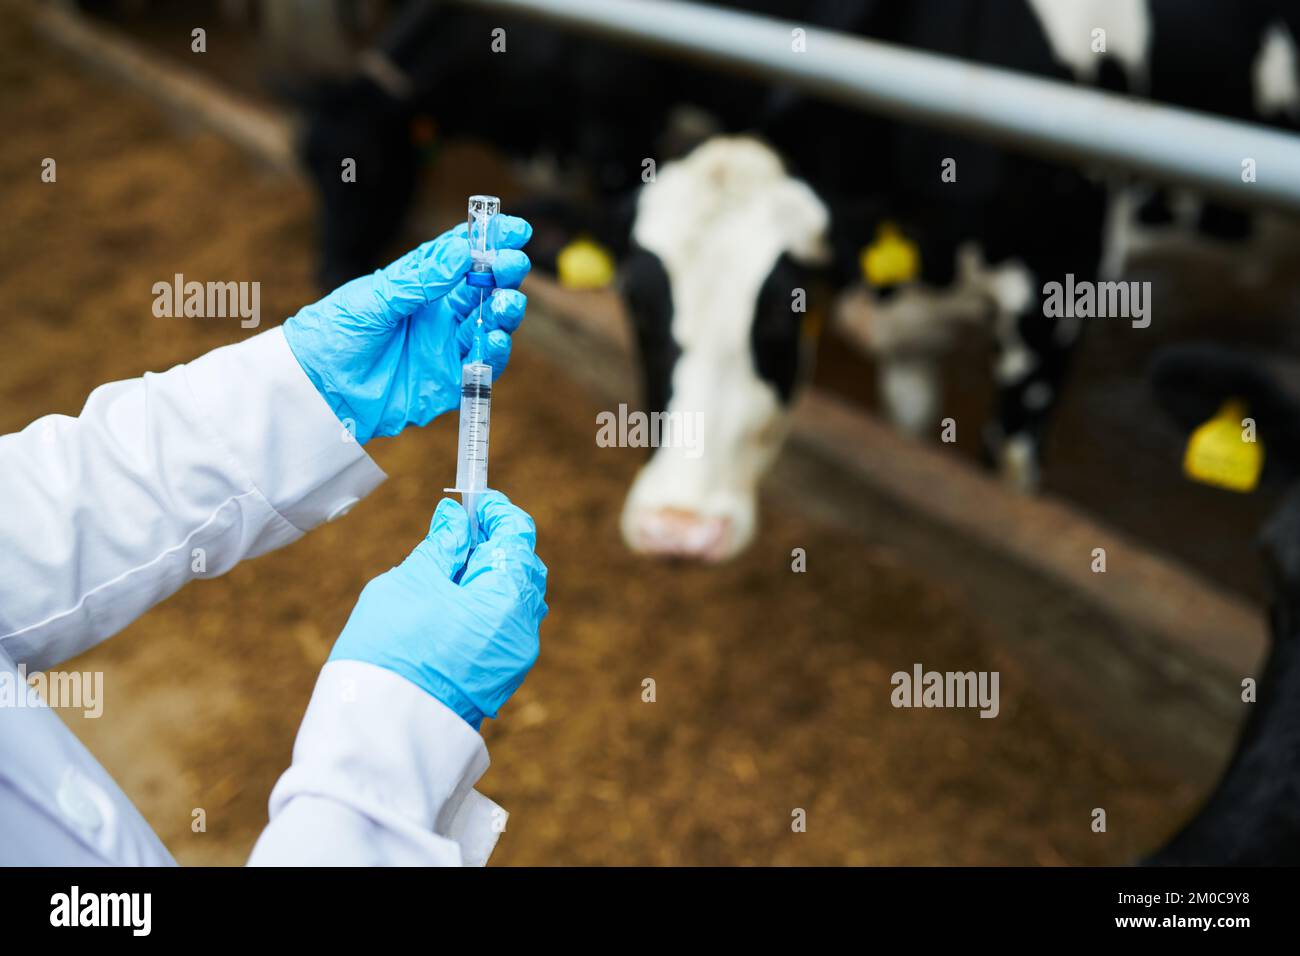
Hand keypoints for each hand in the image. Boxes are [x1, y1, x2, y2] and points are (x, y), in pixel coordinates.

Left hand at [284, 218, 531, 443]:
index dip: (490, 241)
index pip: (463, 256)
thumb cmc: (337, 333)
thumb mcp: (376, 299)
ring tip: (506, 303)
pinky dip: (494, 351)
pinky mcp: (450, 380)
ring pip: (490, 322)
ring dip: (504, 310)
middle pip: (484, 287)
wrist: (317, 387)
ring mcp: (446, 345)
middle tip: (512, 264)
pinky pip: (482, 364)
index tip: (515, 229)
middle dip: (504, 273)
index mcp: (421, 283)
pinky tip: (495, 338)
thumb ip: (421, 279)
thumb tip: (461, 250)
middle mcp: (439, 312)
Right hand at [328, 492, 548, 727]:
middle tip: (451, 533)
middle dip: (490, 545)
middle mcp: (523, 628)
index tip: (471, 501)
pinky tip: (443, 605)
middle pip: (519, 568)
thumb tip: (456, 520)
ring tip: (439, 571)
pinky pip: (497, 627)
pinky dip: (479, 607)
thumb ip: (440, 547)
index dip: (495, 512)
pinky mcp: (495, 678)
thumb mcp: (412, 582)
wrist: (382, 735)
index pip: (518, 535)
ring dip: (483, 577)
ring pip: (508, 600)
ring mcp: (512, 658)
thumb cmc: (392, 649)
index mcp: (510, 596)